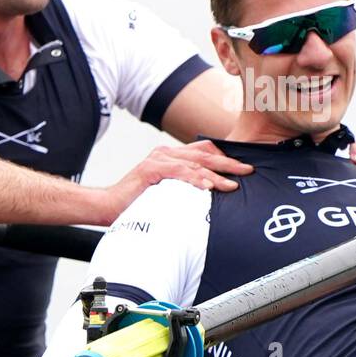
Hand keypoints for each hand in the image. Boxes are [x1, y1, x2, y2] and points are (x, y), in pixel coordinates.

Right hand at [99, 140, 252, 224]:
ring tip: (231, 185)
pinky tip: (207, 187)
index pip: (204, 150)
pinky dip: (194, 179)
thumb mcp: (168, 192)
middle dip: (228, 163)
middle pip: (204, 154)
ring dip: (215, 175)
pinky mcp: (150, 170)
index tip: (243, 167)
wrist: (108, 206)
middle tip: (247, 171)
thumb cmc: (138, 202)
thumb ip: (186, 188)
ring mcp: (157, 159)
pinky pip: (178, 172)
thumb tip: (212, 194)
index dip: (225, 156)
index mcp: (171, 156)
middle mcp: (165, 153)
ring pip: (194, 164)